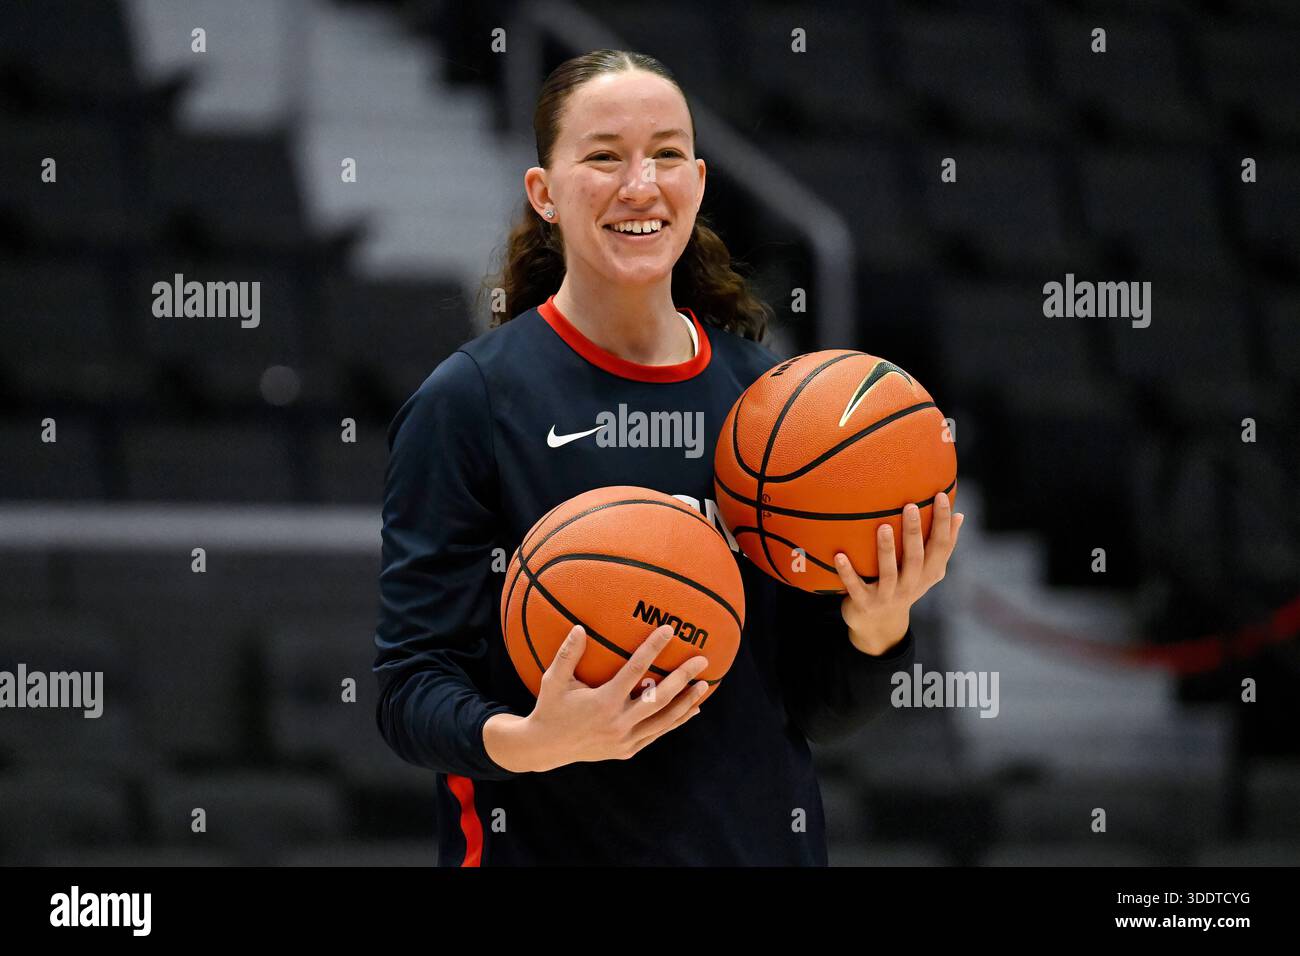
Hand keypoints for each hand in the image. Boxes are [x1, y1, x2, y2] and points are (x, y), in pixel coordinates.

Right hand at [483, 623, 708, 772]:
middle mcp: (618, 723)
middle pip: (659, 698)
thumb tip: (579, 626)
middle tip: (702, 660)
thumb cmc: (550, 707)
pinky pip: (656, 734)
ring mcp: (625, 740)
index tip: (669, 629)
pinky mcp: (627, 750)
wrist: (546, 748)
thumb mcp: (552, 680)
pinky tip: (691, 710)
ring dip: (686, 703)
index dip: (653, 648)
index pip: (635, 670)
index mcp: (603, 702)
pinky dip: (674, 721)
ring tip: (704, 686)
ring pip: (664, 720)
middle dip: (683, 678)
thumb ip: (567, 655)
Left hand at [833, 491, 963, 655]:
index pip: (941, 546)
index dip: (943, 523)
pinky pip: (855, 586)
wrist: (880, 626)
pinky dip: (847, 572)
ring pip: (888, 572)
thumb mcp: (927, 571)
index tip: (941, 496)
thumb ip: (942, 545)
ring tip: (883, 526)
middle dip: (914, 532)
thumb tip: (959, 515)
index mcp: (928, 573)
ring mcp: (888, 595)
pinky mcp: (865, 603)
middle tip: (910, 506)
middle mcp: (911, 585)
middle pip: (916, 558)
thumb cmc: (905, 586)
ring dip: (885, 550)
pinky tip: (838, 555)